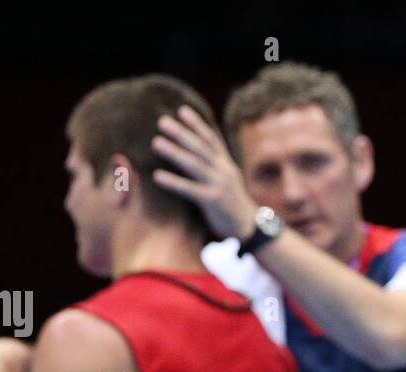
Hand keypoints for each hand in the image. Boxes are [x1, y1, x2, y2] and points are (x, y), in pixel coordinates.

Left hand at [151, 105, 258, 240]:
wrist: (250, 226)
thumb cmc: (234, 204)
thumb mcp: (229, 179)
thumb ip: (217, 165)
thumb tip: (203, 152)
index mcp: (226, 164)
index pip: (211, 139)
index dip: (197, 124)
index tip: (182, 110)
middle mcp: (223, 170)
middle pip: (200, 147)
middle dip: (181, 133)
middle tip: (162, 121)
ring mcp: (218, 184)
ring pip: (194, 164)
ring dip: (174, 152)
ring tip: (156, 142)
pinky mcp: (212, 200)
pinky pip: (189, 189)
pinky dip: (173, 181)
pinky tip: (157, 176)